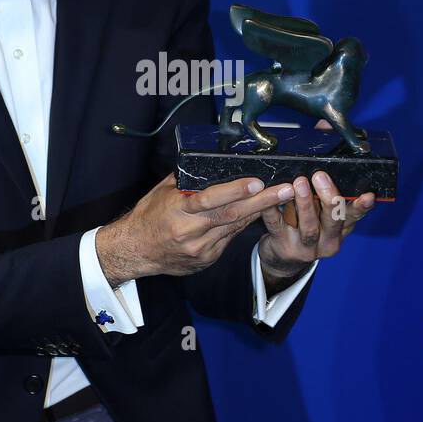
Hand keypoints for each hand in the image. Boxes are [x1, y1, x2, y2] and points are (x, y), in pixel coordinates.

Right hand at [96, 172, 293, 283]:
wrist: (136, 251)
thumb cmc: (149, 216)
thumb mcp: (163, 192)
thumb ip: (188, 180)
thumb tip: (212, 163)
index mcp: (178, 211)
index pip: (210, 199)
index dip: (235, 191)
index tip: (257, 181)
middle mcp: (190, 232)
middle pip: (231, 215)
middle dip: (262, 201)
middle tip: (286, 189)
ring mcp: (200, 249)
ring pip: (235, 227)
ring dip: (260, 212)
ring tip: (283, 197)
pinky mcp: (207, 258)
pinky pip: (230, 238)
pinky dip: (245, 224)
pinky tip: (260, 213)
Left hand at [257, 118, 374, 289]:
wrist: (284, 257)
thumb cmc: (306, 220)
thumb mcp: (321, 203)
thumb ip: (327, 166)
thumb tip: (324, 124)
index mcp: (342, 227)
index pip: (355, 215)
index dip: (362, 205)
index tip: (368, 194)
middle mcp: (329, 240)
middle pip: (333, 220)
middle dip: (328, 197)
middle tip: (319, 176)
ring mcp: (308, 247)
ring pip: (308, 226)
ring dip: (303, 204)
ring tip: (298, 183)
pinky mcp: (284, 247)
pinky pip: (277, 226)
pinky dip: (273, 210)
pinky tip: (268, 198)